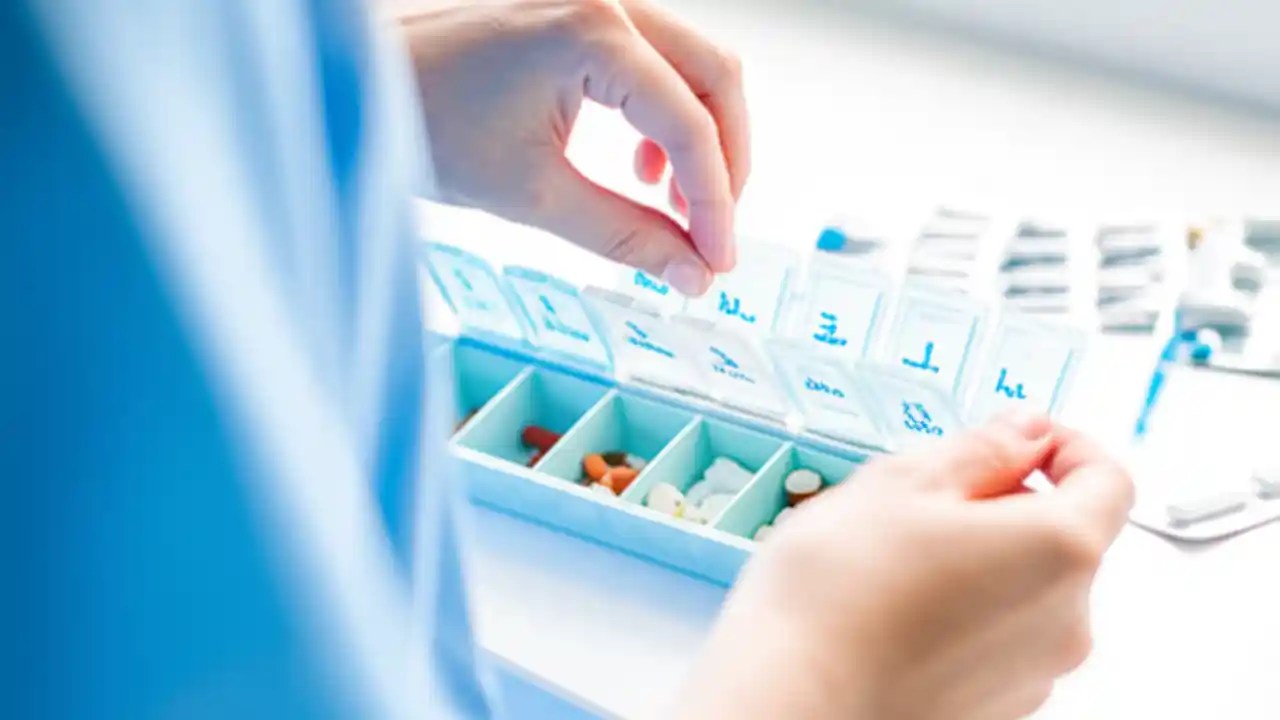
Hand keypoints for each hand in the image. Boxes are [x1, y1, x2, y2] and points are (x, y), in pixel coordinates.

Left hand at [399, 0, 749, 295]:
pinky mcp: (581, 11)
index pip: (689, 124)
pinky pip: (657, 59)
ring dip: (698, 138)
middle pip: (714, 77)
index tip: (718, 261)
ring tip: (671, 203)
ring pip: (693, 65)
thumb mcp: (532, 195)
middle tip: (711, 235)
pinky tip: (639, 166)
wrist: (358, 83)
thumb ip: (625, 235)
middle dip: (724, 162)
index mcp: (592, 32)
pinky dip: (666, 115)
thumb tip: (691, 275)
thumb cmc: (424, 124)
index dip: (715, 202)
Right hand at [678, 414, 1133, 719]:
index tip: (1022, 438)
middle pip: (1062, 538)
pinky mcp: (994, 709)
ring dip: (980, 561)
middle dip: (1006, 506)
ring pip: (1025, 591)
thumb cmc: (836, 597)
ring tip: (893, 560)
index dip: (1066, 445)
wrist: (789, 701)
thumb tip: (1023, 432)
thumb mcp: (900, 483)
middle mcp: (1065, 622)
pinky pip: (996, 641)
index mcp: (1057, 550)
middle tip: (924, 498)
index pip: (1108, 479)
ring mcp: (1032, 676)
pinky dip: (961, 614)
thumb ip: (981, 450)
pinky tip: (892, 609)